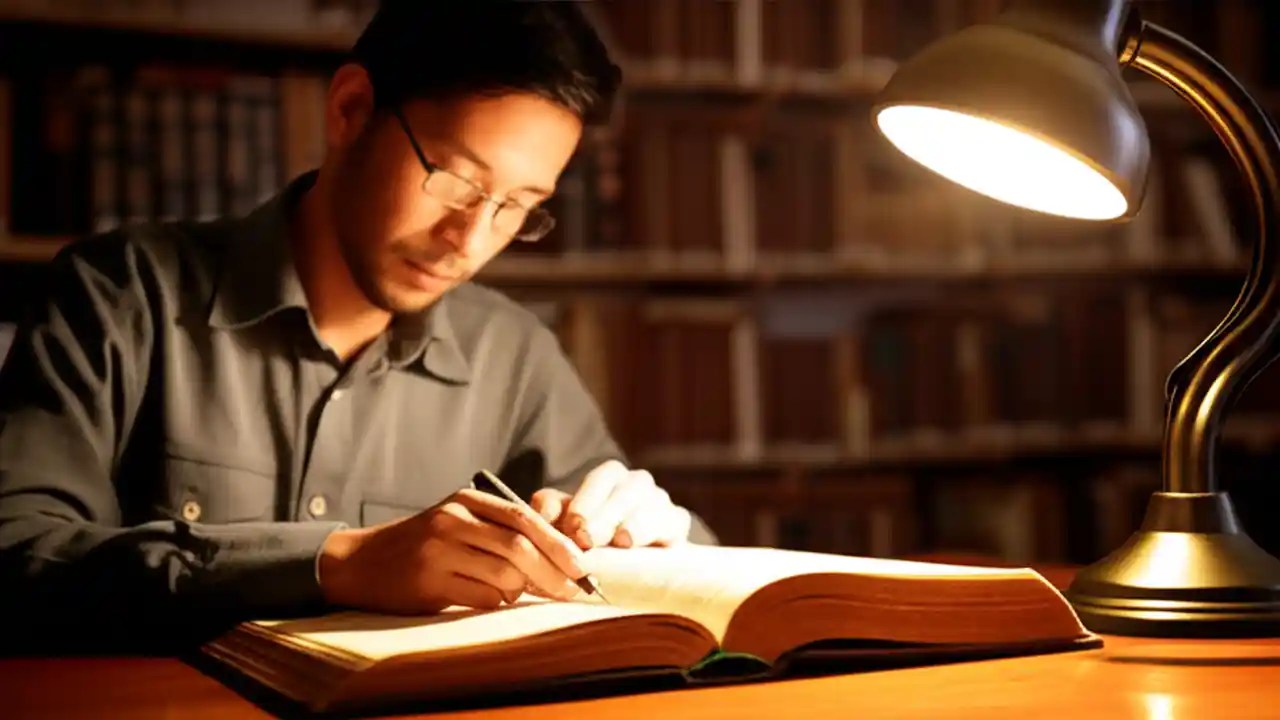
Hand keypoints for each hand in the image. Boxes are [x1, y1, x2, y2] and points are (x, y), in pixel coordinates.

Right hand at [318, 489, 585, 613]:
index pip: (524, 518)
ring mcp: (439, 551)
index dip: (558, 543)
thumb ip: (501, 531)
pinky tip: (489, 599)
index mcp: (466, 501)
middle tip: (572, 591)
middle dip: (553, 572)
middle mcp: (453, 520)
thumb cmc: (423, 544)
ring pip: (504, 575)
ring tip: (518, 592)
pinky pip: (482, 598)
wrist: (362, 562)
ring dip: (522, 591)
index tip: (582, 566)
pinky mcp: (428, 582)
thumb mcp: (459, 522)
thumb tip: (558, 559)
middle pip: (519, 547)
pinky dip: (496, 603)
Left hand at [530, 460, 691, 549]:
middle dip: (606, 516)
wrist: (626, 563)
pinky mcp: (677, 524)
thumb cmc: (589, 537)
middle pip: (627, 493)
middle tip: (589, 539)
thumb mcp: (565, 521)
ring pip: (652, 506)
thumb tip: (541, 515)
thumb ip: (550, 511)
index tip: (573, 527)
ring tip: (621, 542)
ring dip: (635, 525)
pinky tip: (644, 546)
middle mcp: (639, 483)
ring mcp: (662, 502)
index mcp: (611, 476)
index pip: (602, 478)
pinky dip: (658, 534)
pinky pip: (672, 523)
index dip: (587, 501)